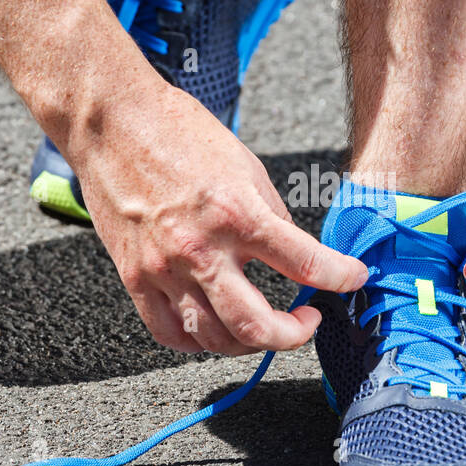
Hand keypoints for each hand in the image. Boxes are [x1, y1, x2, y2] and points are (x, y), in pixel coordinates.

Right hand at [59, 80, 368, 355]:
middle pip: (255, 326)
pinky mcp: (134, 277)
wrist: (112, 122)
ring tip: (264, 326)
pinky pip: (170, 332)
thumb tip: (293, 256)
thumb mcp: (246, 167)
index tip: (353, 280)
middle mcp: (200, 249)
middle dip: (294, 335)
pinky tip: (216, 330)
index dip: (341, 279)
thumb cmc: (177, 132)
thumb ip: (272, 217)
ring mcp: (162, 269)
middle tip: (306, 323)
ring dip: (248, 343)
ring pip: (213, 339)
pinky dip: (200, 341)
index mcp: (236, 213)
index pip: (304, 263)